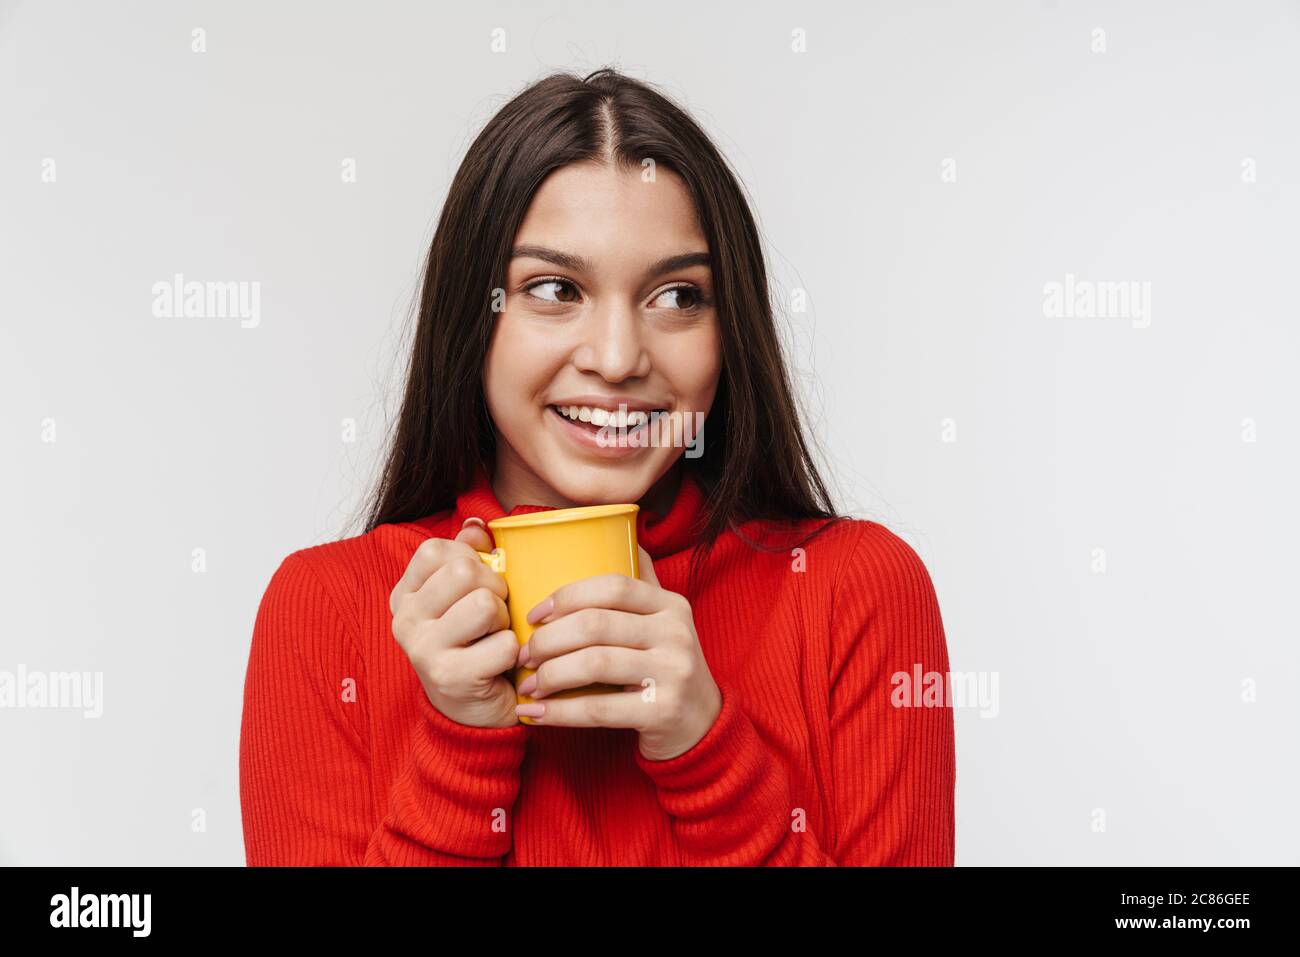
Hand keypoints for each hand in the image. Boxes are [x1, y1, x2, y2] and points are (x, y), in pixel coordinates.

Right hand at [388, 518, 520, 727]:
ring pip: (486, 604)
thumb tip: (476, 525)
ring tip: (494, 638)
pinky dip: (513, 652)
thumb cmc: (472, 646)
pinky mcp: (452, 678)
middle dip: (495, 589)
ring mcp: (424, 651)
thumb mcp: (463, 598)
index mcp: (405, 596)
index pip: (436, 550)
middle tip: (493, 616)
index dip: (471, 561)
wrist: (470, 712)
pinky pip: (504, 643)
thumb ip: (468, 556)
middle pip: (465, 572)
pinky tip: (500, 665)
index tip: (475, 587)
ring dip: (504, 621)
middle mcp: (406, 622)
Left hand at [515, 546, 721, 760]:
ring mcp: (672, 673)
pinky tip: (535, 713)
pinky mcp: (662, 712)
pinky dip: (559, 712)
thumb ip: (642, 584)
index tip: (534, 615)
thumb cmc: (668, 668)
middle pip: (596, 625)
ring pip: (594, 664)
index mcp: (671, 606)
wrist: (703, 725)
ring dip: (550, 674)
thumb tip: (617, 532)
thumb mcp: (666, 622)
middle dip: (548, 640)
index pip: (613, 586)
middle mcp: (676, 634)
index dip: (567, 595)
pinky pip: (599, 709)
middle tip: (523, 654)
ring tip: (528, 685)